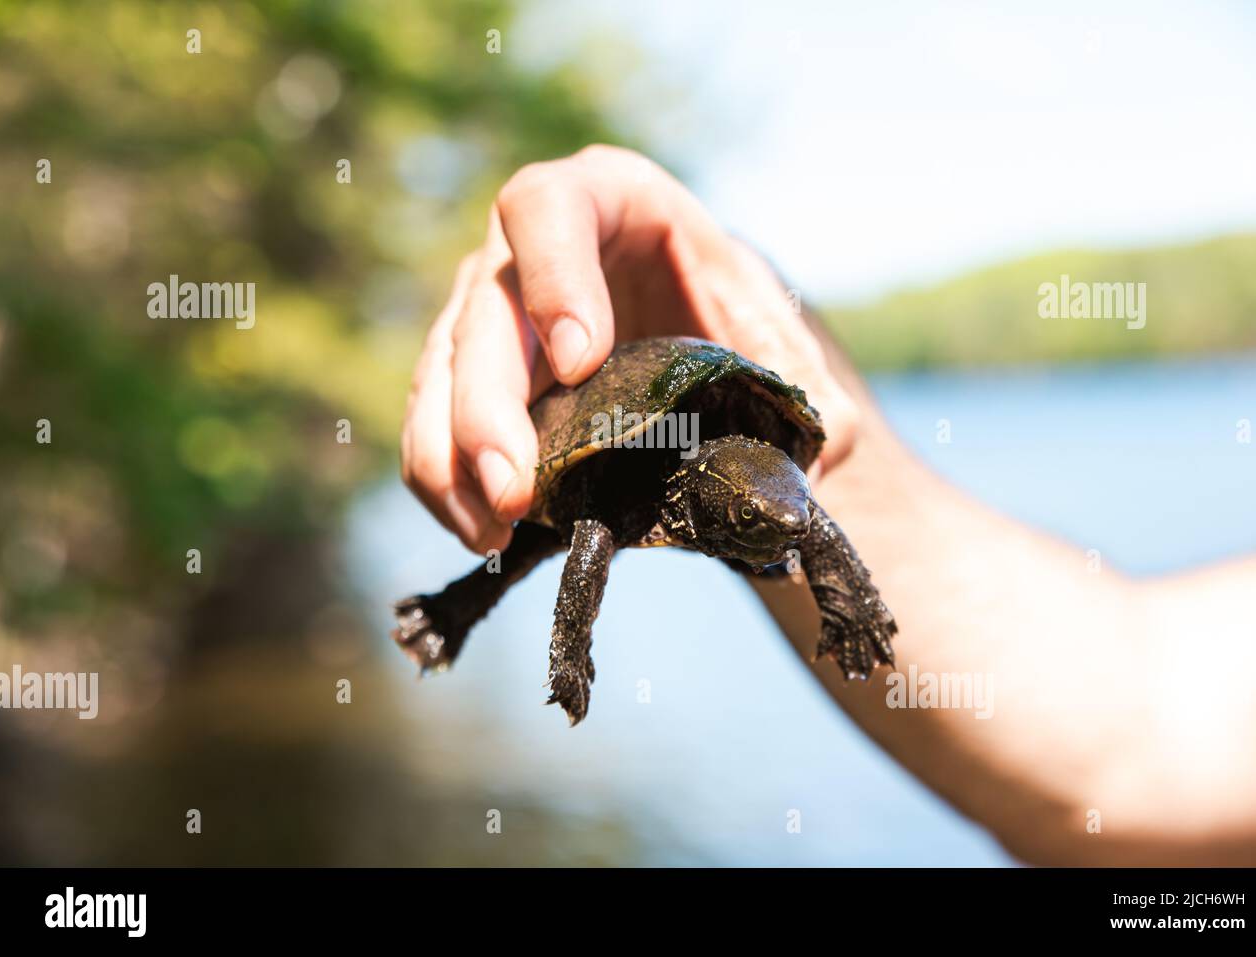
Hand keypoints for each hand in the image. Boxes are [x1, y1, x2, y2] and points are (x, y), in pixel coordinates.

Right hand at [401, 144, 859, 553]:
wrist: (704, 353)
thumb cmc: (738, 324)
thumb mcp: (783, 339)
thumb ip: (809, 384)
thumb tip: (823, 443)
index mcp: (607, 201)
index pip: (549, 209)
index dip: (553, 278)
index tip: (581, 363)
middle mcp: (529, 251)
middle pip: (481, 311)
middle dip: (488, 406)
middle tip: (518, 491)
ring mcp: (492, 316)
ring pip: (438, 375)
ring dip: (452, 458)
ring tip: (495, 530)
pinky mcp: (472, 382)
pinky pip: (433, 427)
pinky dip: (447, 485)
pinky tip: (486, 534)